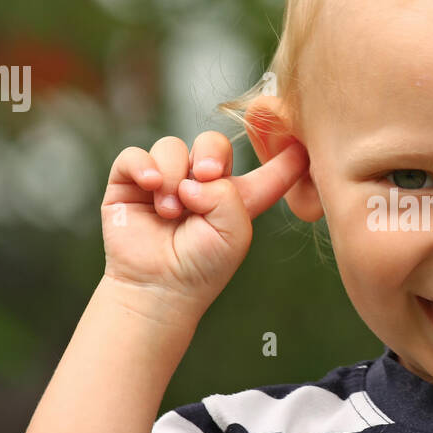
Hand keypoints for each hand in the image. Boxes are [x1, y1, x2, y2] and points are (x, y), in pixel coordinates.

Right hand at [101, 130, 309, 307]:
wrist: (157, 288)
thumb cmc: (200, 268)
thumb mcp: (234, 232)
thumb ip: (227, 195)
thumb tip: (193, 179)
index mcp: (235, 199)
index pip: (265, 173)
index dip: (285, 158)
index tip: (303, 145)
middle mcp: (201, 186)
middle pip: (213, 143)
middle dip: (211, 153)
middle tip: (207, 175)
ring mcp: (164, 182)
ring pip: (172, 147)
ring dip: (174, 174)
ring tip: (171, 211)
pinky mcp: (130, 184)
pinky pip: (135, 155)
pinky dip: (144, 165)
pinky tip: (152, 185)